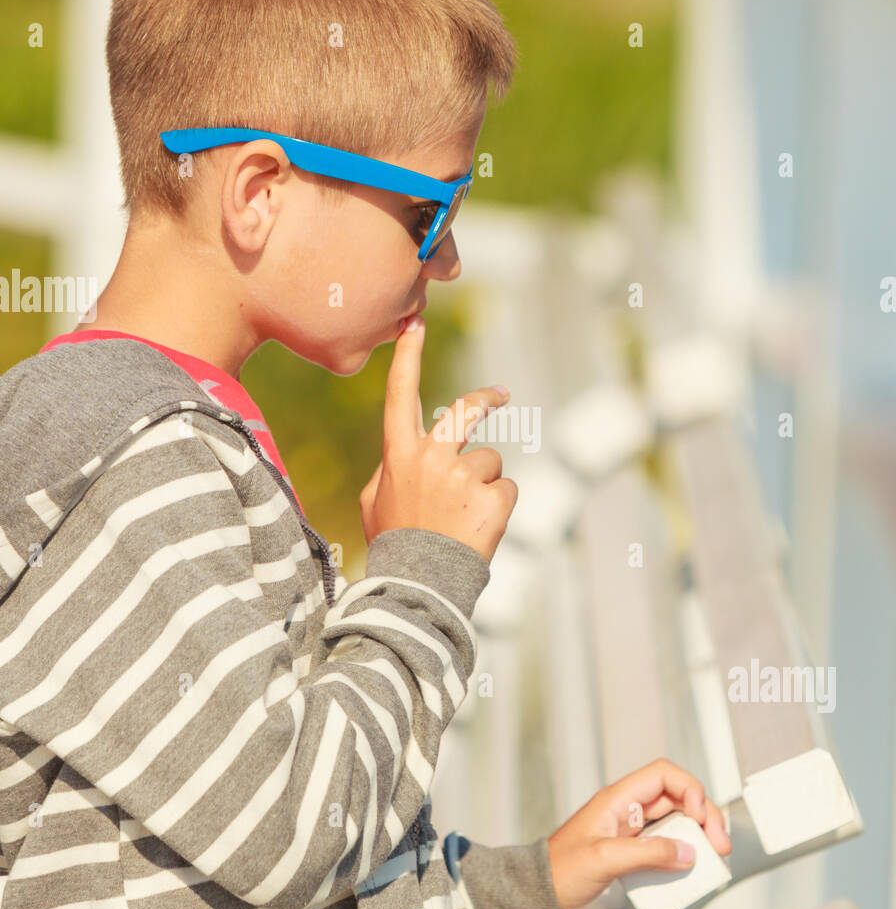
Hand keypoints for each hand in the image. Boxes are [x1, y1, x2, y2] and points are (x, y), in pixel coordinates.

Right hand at [359, 314, 517, 562]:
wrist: (419, 585)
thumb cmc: (394, 544)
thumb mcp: (374, 503)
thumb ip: (391, 470)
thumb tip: (405, 457)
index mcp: (399, 454)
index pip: (401, 395)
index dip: (407, 356)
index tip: (414, 323)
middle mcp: (431, 456)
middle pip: (465, 411)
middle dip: (485, 398)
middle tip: (501, 395)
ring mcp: (463, 475)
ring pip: (490, 461)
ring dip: (484, 485)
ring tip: (464, 518)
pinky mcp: (492, 496)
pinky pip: (507, 489)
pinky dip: (499, 507)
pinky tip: (479, 528)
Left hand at [546, 759, 731, 908]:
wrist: (537, 893)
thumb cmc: (560, 872)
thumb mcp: (604, 860)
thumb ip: (648, 853)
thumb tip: (688, 853)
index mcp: (617, 799)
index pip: (663, 775)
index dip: (689, 789)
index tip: (701, 817)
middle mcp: (626, 809)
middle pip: (676, 798)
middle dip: (704, 816)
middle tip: (719, 846)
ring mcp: (629, 830)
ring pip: (674, 821)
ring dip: (697, 834)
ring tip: (712, 857)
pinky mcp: (630, 850)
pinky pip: (664, 843)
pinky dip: (681, 851)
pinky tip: (688, 868)